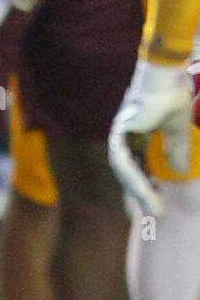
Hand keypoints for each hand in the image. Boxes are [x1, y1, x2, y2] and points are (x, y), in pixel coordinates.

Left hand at [108, 58, 195, 217]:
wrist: (167, 77)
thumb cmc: (172, 97)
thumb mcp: (177, 130)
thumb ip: (175, 149)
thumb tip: (179, 169)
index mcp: (137, 137)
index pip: (137, 170)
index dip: (145, 189)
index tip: (153, 209)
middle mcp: (125, 138)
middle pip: (128, 175)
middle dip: (137, 198)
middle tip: (145, 221)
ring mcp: (119, 135)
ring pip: (125, 173)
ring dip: (139, 193)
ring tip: (152, 213)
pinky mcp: (119, 132)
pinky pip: (123, 162)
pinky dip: (134, 178)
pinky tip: (144, 192)